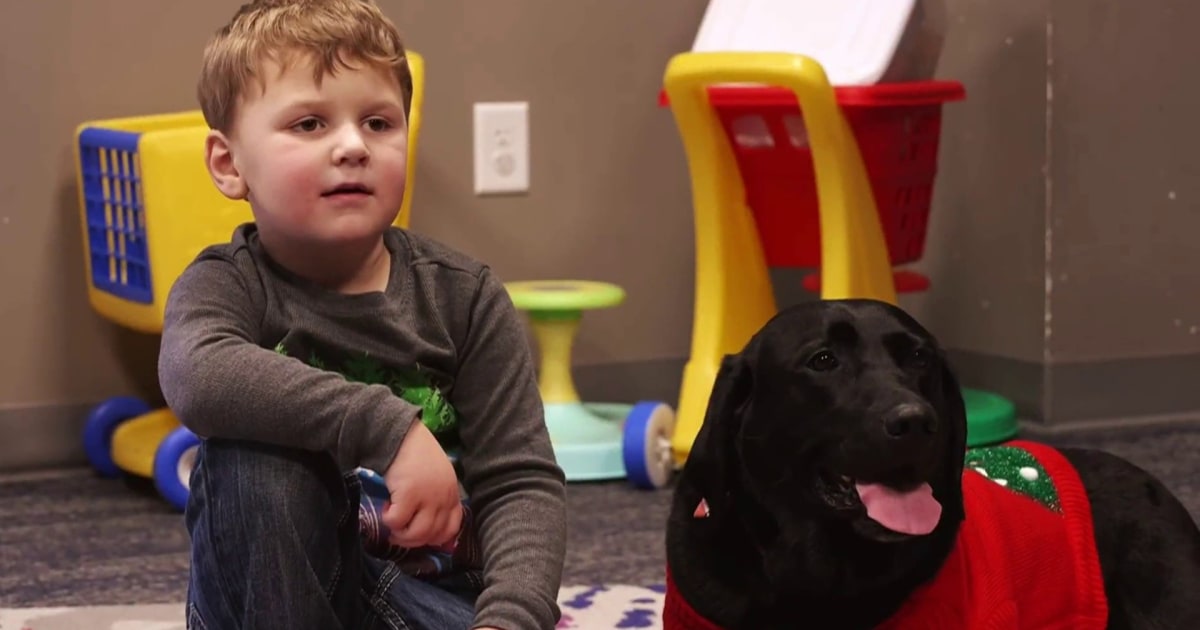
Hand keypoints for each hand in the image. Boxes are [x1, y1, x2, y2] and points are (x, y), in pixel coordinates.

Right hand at [381, 421, 462, 547]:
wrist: (401, 435)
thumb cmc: (416, 455)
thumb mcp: (436, 477)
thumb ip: (437, 499)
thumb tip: (430, 530)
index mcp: (452, 494)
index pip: (451, 529)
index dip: (434, 538)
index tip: (418, 535)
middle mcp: (444, 497)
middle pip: (432, 535)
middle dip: (412, 539)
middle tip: (398, 531)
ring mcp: (428, 497)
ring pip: (417, 534)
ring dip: (400, 533)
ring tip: (392, 519)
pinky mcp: (409, 495)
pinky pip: (397, 522)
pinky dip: (388, 519)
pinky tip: (385, 506)